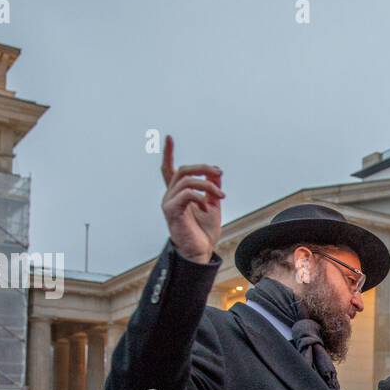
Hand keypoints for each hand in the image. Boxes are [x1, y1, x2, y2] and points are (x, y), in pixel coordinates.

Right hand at [160, 135, 223, 264]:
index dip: (169, 153)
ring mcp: (168, 203)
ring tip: (220, 196)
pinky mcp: (171, 211)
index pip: (169, 169)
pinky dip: (200, 197)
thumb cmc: (204, 232)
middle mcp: (170, 196)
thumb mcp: (213, 205)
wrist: (200, 252)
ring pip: (187, 181)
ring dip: (208, 185)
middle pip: (183, 170)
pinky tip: (207, 207)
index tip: (169, 138)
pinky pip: (186, 194)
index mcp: (178, 194)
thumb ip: (212, 188)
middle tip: (220, 173)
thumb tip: (216, 173)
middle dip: (204, 168)